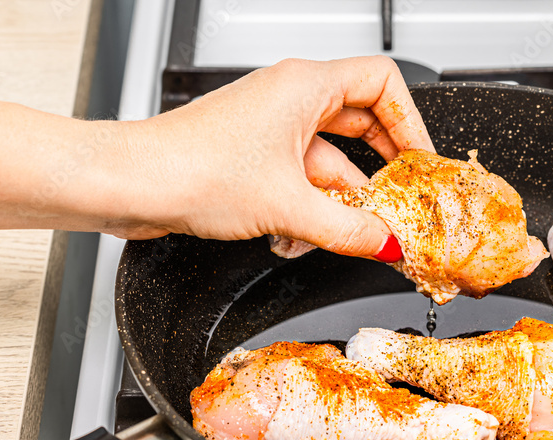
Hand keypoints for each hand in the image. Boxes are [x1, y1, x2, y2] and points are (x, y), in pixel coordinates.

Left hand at [105, 56, 434, 256]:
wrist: (131, 185)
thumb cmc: (190, 167)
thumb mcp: (288, 206)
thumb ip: (349, 229)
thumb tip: (385, 242)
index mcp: (304, 86)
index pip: (382, 84)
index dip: (410, 122)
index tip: (421, 161)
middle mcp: (287, 100)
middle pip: (357, 127)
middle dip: (375, 174)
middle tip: (397, 203)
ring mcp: (268, 130)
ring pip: (324, 163)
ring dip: (333, 205)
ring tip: (340, 235)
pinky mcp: (249, 159)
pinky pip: (295, 182)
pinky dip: (303, 212)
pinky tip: (295, 240)